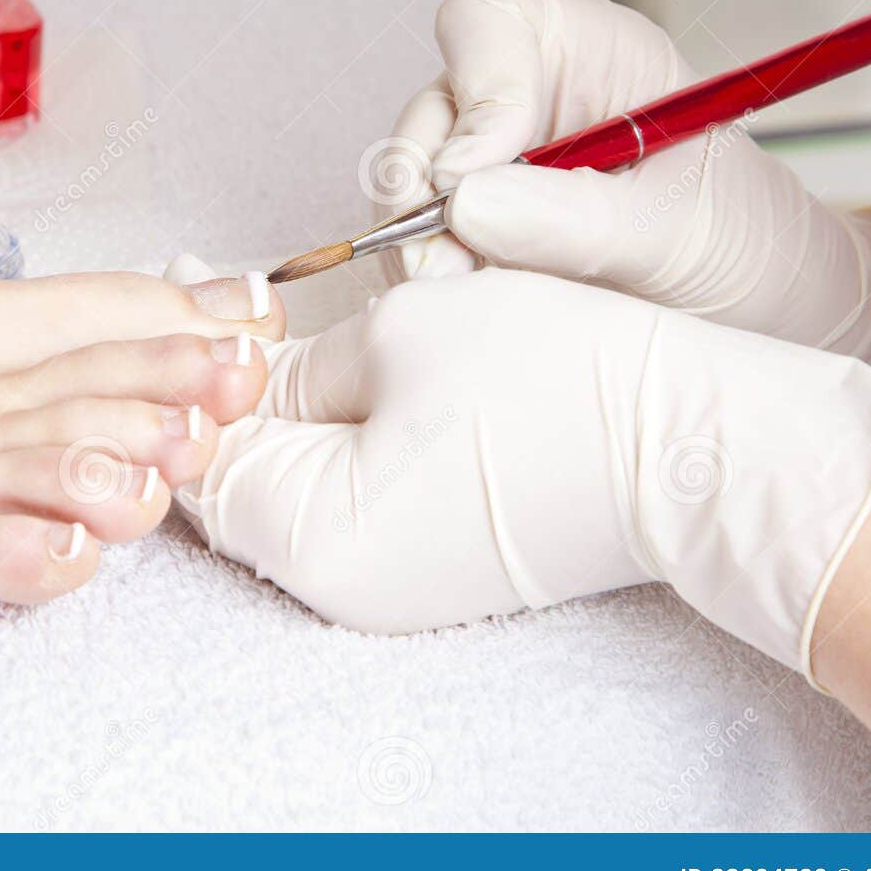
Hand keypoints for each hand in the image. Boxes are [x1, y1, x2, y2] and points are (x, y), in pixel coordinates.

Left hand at [178, 269, 870, 679]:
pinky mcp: (425, 566)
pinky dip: (325, 437)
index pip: (197, 449)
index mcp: (316, 535)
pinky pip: (342, 497)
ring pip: (289, 483)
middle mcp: (339, 585)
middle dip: (220, 383)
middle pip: (237, 473)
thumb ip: (289, 359)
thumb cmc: (564, 384)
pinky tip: (326, 374)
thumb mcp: (401, 335)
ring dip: (274, 408)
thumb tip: (231, 354)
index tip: (175, 284)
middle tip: (213, 294)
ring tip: (267, 323)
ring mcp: (384, 586)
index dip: (177, 359)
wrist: (696, 450)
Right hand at [376, 0, 870, 383]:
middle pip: (431, 110)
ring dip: (419, 241)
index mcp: (589, 53)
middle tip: (443, 262)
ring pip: (409, 180)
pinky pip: (415, 239)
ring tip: (460, 291)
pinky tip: (463, 304)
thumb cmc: (743, 247)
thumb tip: (467, 204)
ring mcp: (491, 165)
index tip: (473, 176)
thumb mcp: (679, 233)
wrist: (759, 317)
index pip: (490, 25)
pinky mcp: (472, 229)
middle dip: (423, 189)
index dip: (473, 92)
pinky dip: (424, 274)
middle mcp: (527, 97)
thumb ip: (577, 217)